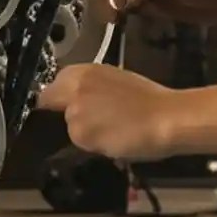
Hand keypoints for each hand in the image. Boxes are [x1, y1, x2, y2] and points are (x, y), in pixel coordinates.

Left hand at [36, 64, 183, 161]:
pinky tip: (113, 141)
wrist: (165, 117)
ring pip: (70, 125)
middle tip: (91, 121)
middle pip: (50, 102)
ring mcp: (74, 111)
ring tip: (111, 131)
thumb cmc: (150, 99)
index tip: (67, 104)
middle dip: (66, 112)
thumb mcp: (116, 81)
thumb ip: (92, 88)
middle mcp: (74, 88)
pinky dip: (94, 145)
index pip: (53, 83)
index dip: (59, 96)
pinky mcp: (80, 134)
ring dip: (83, 131)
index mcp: (85, 71)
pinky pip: (81, 143)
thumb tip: (78, 99)